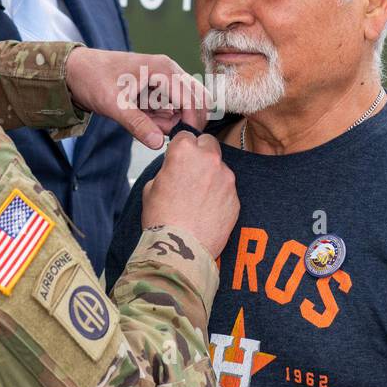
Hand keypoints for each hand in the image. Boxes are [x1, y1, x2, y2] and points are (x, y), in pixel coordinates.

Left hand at [65, 47, 211, 149]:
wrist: (77, 70)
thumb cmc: (93, 79)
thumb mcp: (113, 104)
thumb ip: (136, 123)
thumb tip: (158, 143)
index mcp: (163, 70)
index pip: (192, 98)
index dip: (193, 121)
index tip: (184, 141)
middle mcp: (169, 71)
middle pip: (197, 99)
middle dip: (185, 121)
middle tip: (165, 134)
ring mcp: (165, 79)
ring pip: (184, 106)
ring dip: (171, 121)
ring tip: (146, 122)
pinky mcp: (159, 88)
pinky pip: (171, 108)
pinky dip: (162, 119)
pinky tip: (145, 119)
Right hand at [141, 132, 238, 256]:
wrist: (180, 251)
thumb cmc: (162, 220)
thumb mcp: (150, 187)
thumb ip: (166, 170)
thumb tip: (173, 170)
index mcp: (185, 152)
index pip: (186, 135)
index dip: (181, 148)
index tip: (178, 158)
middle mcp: (209, 160)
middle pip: (208, 144)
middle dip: (200, 154)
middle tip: (190, 173)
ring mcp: (226, 179)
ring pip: (220, 167)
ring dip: (211, 176)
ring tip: (196, 199)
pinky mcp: (236, 198)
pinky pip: (227, 189)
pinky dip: (219, 196)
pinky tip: (206, 211)